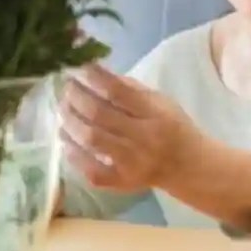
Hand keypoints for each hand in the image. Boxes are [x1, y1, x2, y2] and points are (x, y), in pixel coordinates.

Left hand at [60, 64, 197, 192]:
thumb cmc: (173, 126)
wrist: (187, 166)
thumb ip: (131, 88)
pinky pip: (91, 169)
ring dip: (71, 122)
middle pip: (100, 114)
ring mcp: (131, 163)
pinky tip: (66, 141)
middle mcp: (143, 138)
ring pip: (91, 140)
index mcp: (155, 114)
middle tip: (66, 88)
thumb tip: (95, 74)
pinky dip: (74, 155)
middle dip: (77, 97)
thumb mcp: (161, 101)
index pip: (119, 92)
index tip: (79, 67)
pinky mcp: (122, 182)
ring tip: (63, 110)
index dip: (95, 77)